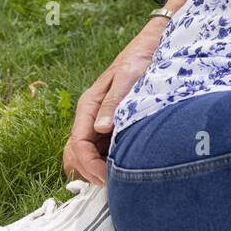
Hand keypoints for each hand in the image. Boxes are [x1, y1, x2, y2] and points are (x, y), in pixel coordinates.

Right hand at [62, 19, 165, 185]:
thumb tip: (101, 128)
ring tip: (114, 180)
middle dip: (89, 171)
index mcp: (89, 104)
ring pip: (86, 152)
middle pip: (76, 152)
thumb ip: (113, 102)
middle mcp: (90, 114)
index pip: (77, 143)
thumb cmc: (140, 58)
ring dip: (94, 168)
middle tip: (110, 185)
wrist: (153, 45)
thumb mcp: (128, 77)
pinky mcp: (112, 122)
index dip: (89, 164)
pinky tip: (120, 168)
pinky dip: (104, 161)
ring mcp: (100, 119)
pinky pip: (100, 147)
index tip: (107, 177)